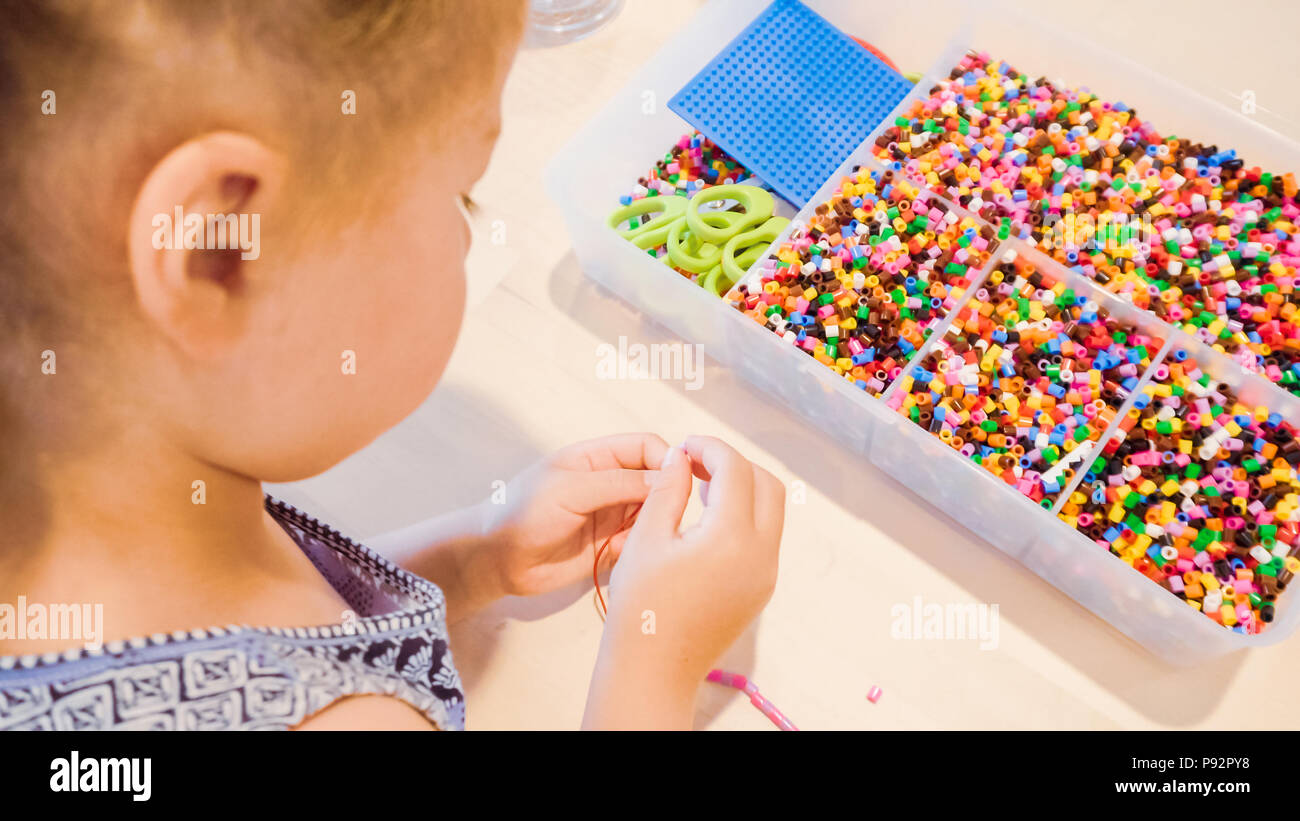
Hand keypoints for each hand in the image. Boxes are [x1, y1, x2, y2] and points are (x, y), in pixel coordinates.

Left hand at [479, 433, 668, 597]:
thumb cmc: (524, 513)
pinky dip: (642, 547)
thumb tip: (667, 477)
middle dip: (667, 495)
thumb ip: (618, 483)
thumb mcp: (570, 490)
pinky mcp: (611, 547)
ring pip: (653, 513)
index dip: (667, 460)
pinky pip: (640, 543)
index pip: (646, 447)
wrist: (497, 560)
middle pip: (656, 481)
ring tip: (647, 537)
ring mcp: (612, 516)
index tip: (680, 481)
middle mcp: (611, 484)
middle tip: (668, 516)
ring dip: (656, 524)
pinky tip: (627, 554)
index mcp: (598, 458)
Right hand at [583, 436, 784, 728]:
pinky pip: (765, 537)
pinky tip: (708, 519)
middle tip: (695, 462)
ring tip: (700, 485)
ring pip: (771, 511)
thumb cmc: (641, 606)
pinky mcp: (761, 589)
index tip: (684, 445)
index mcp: (732, 537)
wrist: (653, 670)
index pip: (735, 469)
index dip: (710, 447)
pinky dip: (745, 516)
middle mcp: (761, 554)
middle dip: (734, 464)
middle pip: (767, 484)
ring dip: (743, 488)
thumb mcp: (646, 538)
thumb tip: (681, 455)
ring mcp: (766, 574)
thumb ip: (668, 489)